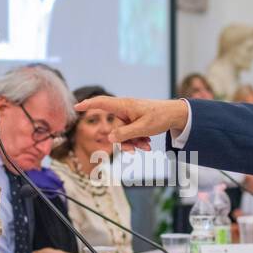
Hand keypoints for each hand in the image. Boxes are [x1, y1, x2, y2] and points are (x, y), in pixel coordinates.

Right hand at [74, 96, 189, 151]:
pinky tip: (147, 145)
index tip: (76, 106)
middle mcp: (125, 110)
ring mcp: (130, 116)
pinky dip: (138, 140)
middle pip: (114, 127)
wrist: (176, 116)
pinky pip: (131, 133)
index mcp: (124, 106)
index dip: (88, 104)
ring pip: (123, 133)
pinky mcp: (136, 121)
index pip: (102, 103)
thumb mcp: (142, 128)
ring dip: (133, 142)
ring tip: (146, 147)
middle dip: (124, 140)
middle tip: (135, 149)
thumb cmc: (160, 117)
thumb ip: (125, 134)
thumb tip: (110, 138)